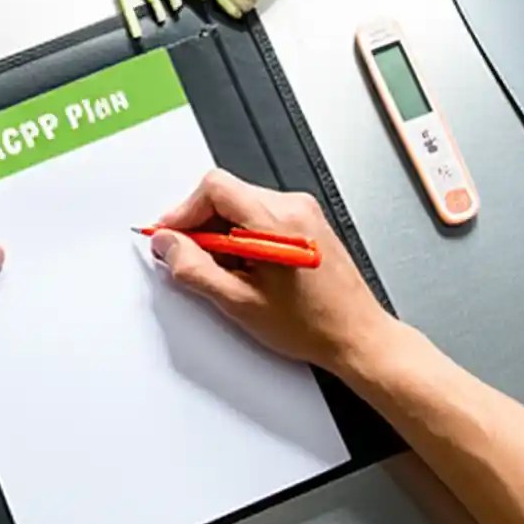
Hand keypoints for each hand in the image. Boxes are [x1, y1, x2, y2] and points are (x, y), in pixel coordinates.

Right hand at [152, 169, 397, 372]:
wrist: (355, 335)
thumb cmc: (313, 324)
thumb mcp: (239, 303)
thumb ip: (194, 269)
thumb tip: (168, 245)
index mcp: (277, 221)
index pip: (214, 188)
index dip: (183, 211)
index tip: (170, 235)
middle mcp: (294, 207)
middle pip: (226, 194)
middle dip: (200, 224)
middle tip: (192, 258)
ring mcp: (304, 211)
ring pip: (240, 204)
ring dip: (221, 232)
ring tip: (228, 271)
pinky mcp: (307, 220)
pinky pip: (259, 214)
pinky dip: (241, 235)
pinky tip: (247, 268)